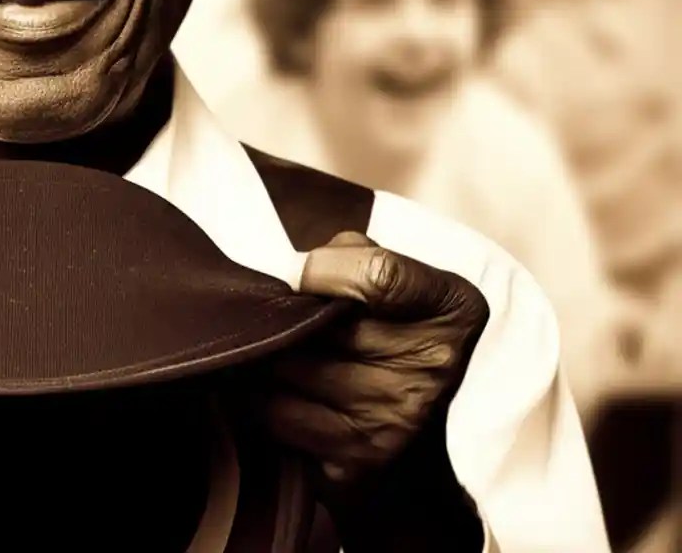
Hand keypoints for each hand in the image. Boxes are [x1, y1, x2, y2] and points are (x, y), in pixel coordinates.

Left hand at [267, 232, 488, 550]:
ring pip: (283, 373)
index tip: (300, 275)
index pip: (377, 276)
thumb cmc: (400, 328)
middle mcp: (430, 370)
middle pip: (312, 328)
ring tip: (287, 356)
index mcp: (450, 309)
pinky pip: (277, 419)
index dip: (322, 270)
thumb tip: (285, 272)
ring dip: (270, 362)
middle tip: (287, 320)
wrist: (436, 417)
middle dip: (285, 320)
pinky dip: (271, 404)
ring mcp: (394, 422)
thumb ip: (347, 257)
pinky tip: (292, 394)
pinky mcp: (356, 463)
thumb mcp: (398, 275)